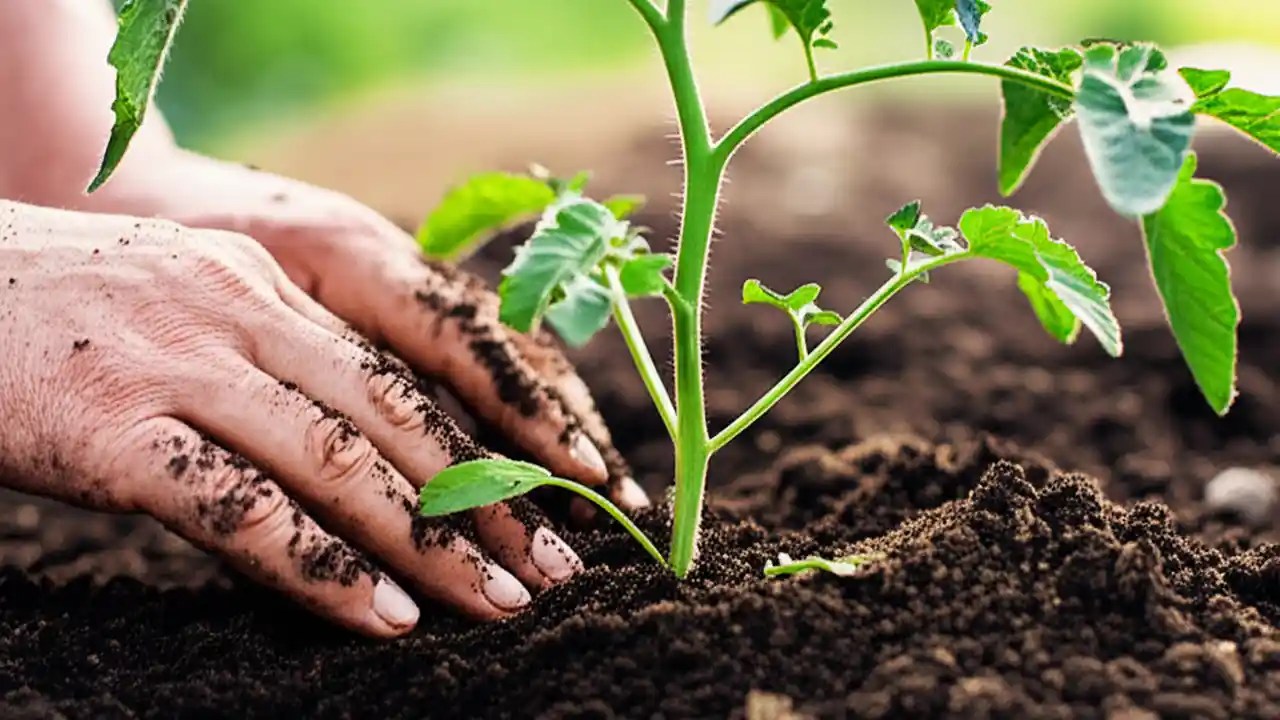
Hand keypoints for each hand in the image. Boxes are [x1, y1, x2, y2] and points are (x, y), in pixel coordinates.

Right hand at [0, 200, 616, 636]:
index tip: (552, 501)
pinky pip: (245, 509)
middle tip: (559, 568)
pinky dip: (324, 567)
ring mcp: (182, 367)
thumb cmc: (58, 320)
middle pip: (398, 419)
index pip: (402, 374)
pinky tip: (385, 615)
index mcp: (266, 283)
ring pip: (341, 462)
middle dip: (490, 501)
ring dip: (435, 542)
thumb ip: (265, 374)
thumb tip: (347, 467)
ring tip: (504, 602)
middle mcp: (241, 312)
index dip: (487, 443)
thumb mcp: (182, 316)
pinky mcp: (118, 432)